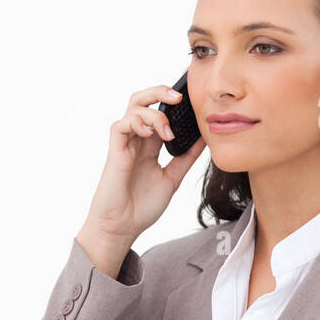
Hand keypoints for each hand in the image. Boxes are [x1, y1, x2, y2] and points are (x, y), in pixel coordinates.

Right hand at [77, 84, 206, 275]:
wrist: (122, 227)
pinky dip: (136, 122)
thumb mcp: (172, 178)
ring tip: (167, 132)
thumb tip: (205, 139)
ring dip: (153, 112)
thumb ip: (185, 158)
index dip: (173, 103)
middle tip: (179, 97)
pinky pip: (121, 125)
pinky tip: (149, 133)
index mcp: (150, 145)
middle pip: (142, 101)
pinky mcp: (115, 151)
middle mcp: (137, 140)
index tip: (192, 101)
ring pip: (133, 108)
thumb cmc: (141, 207)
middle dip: (159, 92)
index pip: (160, 112)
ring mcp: (125, 144)